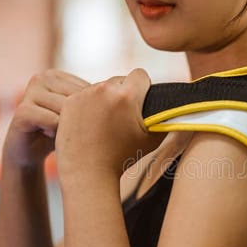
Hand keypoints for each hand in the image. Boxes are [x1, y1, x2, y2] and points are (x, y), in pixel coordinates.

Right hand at [3, 69, 90, 168]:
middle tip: (77, 134)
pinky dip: (57, 134)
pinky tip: (49, 137)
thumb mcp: (79, 114)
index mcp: (56, 75)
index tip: (89, 125)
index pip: (90, 89)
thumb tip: (128, 96)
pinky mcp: (22, 111)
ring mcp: (30, 92)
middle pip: (79, 100)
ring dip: (70, 129)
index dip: (96, 112)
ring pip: (67, 110)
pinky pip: (53, 121)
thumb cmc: (58, 132)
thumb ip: (96, 101)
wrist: (27, 151)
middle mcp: (42, 78)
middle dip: (83, 121)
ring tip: (61, 134)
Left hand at [55, 68, 165, 183]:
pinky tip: (91, 124)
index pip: (140, 74)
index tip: (141, 101)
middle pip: (120, 79)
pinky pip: (84, 95)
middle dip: (123, 93)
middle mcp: (104, 89)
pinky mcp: (70, 101)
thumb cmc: (123, 157)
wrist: (88, 172)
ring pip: (101, 87)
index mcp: (127, 95)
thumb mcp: (152, 139)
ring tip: (106, 123)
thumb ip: (165, 118)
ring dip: (105, 98)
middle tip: (123, 116)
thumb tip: (176, 108)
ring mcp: (84, 94)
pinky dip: (89, 106)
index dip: (143, 87)